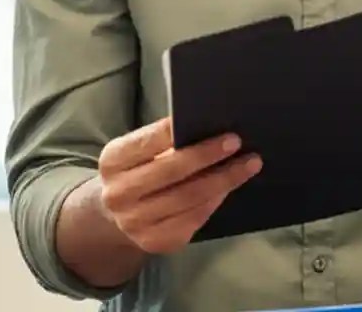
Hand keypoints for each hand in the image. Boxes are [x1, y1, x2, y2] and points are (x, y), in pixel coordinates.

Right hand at [96, 117, 261, 254]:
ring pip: (188, 198)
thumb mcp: (139, 152)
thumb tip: (210, 128)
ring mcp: (135, 223)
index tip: (209, 120)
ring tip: (248, 164)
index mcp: (113, 161)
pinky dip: (215, 200)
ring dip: (224, 179)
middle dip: (208, 155)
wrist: (115, 215)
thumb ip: (164, 141)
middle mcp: (118, 194)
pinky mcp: (154, 242)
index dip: (176, 131)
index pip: (147, 142)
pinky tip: (230, 186)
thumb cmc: (138, 170)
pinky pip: (193, 218)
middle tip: (236, 142)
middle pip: (171, 172)